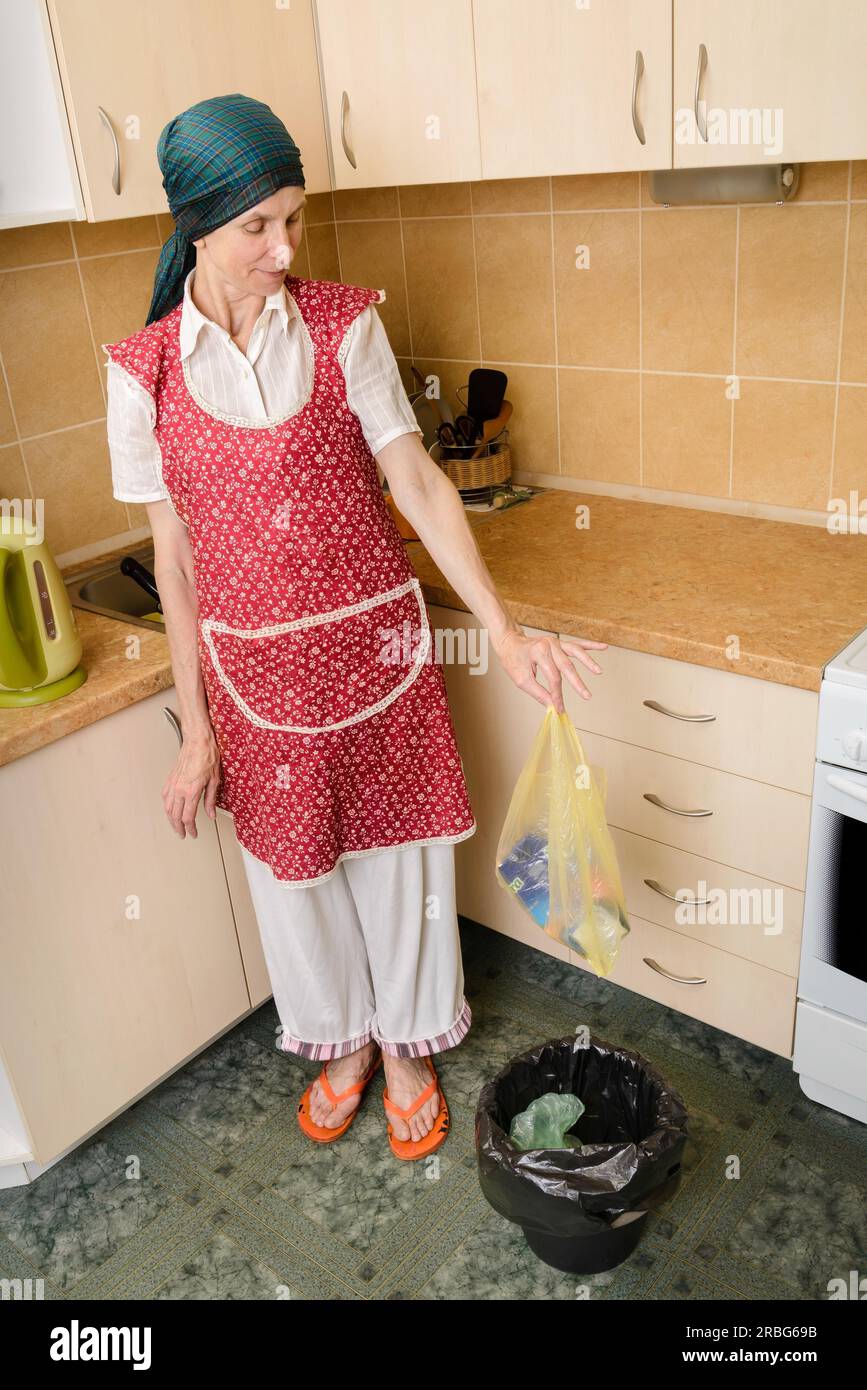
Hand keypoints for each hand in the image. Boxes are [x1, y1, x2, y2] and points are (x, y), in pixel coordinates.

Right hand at [161, 731, 221, 838]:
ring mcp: (173, 784)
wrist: (198, 741)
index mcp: (191, 791)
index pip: (188, 817)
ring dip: (170, 819)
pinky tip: (169, 809)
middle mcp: (179, 789)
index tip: (193, 833)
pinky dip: (166, 806)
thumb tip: (211, 814)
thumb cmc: (208, 756)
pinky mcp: (170, 778)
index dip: (190, 828)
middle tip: (183, 834)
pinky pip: (164, 796)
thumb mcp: (215, 781)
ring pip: (167, 808)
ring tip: (175, 826)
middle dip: (179, 828)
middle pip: (175, 816)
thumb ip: (210, 800)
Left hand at [492, 627, 606, 712]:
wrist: (509, 642)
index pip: (553, 678)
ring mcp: (556, 642)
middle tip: (587, 696)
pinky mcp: (560, 643)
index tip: (560, 709)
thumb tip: (552, 706)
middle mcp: (550, 645)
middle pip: (567, 666)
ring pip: (576, 652)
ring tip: (599, 671)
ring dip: (588, 662)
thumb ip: (538, 693)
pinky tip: (604, 647)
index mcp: (539, 653)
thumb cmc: (513, 659)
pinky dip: (591, 645)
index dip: (557, 695)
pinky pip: (578, 644)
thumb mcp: (521, 679)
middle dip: (577, 683)